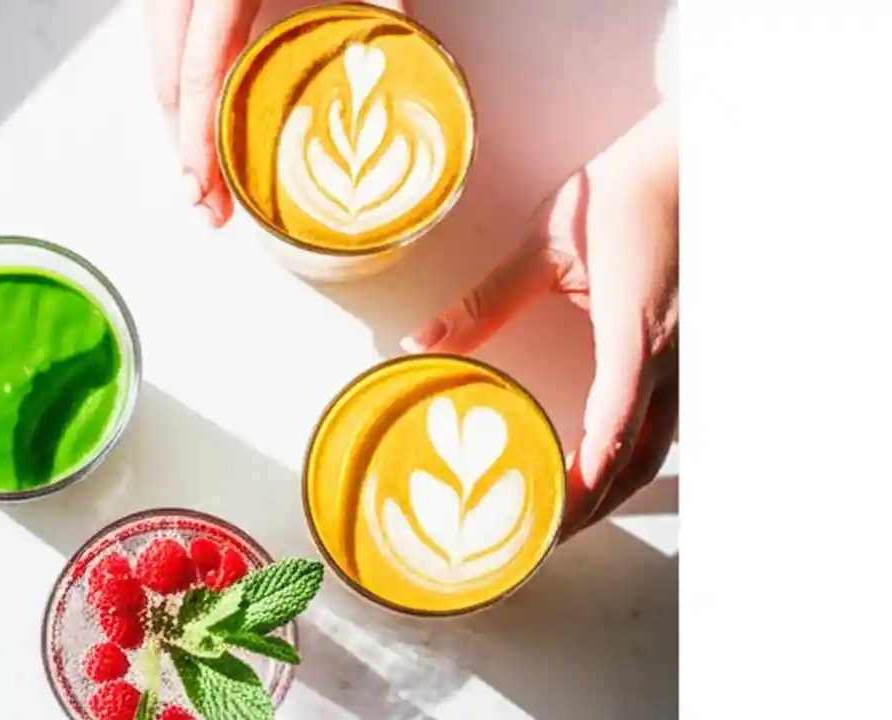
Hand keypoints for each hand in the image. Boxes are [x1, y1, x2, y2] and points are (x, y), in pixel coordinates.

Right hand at [145, 0, 405, 226]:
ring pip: (158, 53)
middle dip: (181, 146)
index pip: (202, 69)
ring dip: (178, 116)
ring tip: (201, 172)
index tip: (205, 193)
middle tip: (204, 207)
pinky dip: (180, 76)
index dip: (199, 139)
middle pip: (165, 73)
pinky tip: (201, 109)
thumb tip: (404, 52)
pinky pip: (166, 30)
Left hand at [400, 102, 678, 538]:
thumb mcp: (543, 245)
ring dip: (616, 487)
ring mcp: (687, 355)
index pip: (613, 427)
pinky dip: (633, 454)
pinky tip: (604, 465)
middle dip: (595, 505)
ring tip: (570, 515)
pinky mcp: (686, 349)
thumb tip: (421, 340)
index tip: (551, 517)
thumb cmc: (617, 195)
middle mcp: (669, 355)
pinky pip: (666, 419)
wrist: (687, 161)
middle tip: (547, 537)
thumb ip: (485, 301)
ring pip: (660, 446)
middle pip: (638, 457)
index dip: (582, 480)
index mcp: (634, 331)